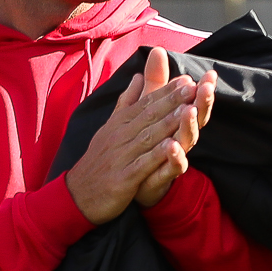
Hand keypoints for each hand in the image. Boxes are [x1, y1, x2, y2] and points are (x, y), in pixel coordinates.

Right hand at [65, 48, 203, 224]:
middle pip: (149, 116)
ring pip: (148, 136)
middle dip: (172, 101)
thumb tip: (137, 75)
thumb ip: (126, 102)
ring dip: (168, 123)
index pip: (145, 103)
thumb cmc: (98, 160)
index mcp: (119, 123)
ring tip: (188, 110)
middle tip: (193, 87)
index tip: (186, 79)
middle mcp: (120, 136)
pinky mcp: (123, 179)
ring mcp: (121, 157)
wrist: (78, 195)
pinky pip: (143, 164)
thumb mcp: (110, 127)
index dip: (166, 91)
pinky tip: (172, 146)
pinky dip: (157, 155)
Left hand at [135, 66, 215, 207]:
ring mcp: (174, 156)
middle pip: (196, 118)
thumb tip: (158, 50)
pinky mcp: (163, 174)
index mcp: (178, 121)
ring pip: (187, 140)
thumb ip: (155, 81)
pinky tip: (170, 145)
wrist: (134, 180)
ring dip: (189, 125)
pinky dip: (173, 156)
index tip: (210, 73)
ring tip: (189, 111)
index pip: (194, 101)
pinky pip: (172, 166)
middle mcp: (180, 137)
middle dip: (202, 102)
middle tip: (207, 87)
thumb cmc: (148, 141)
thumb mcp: (149, 107)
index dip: (203, 89)